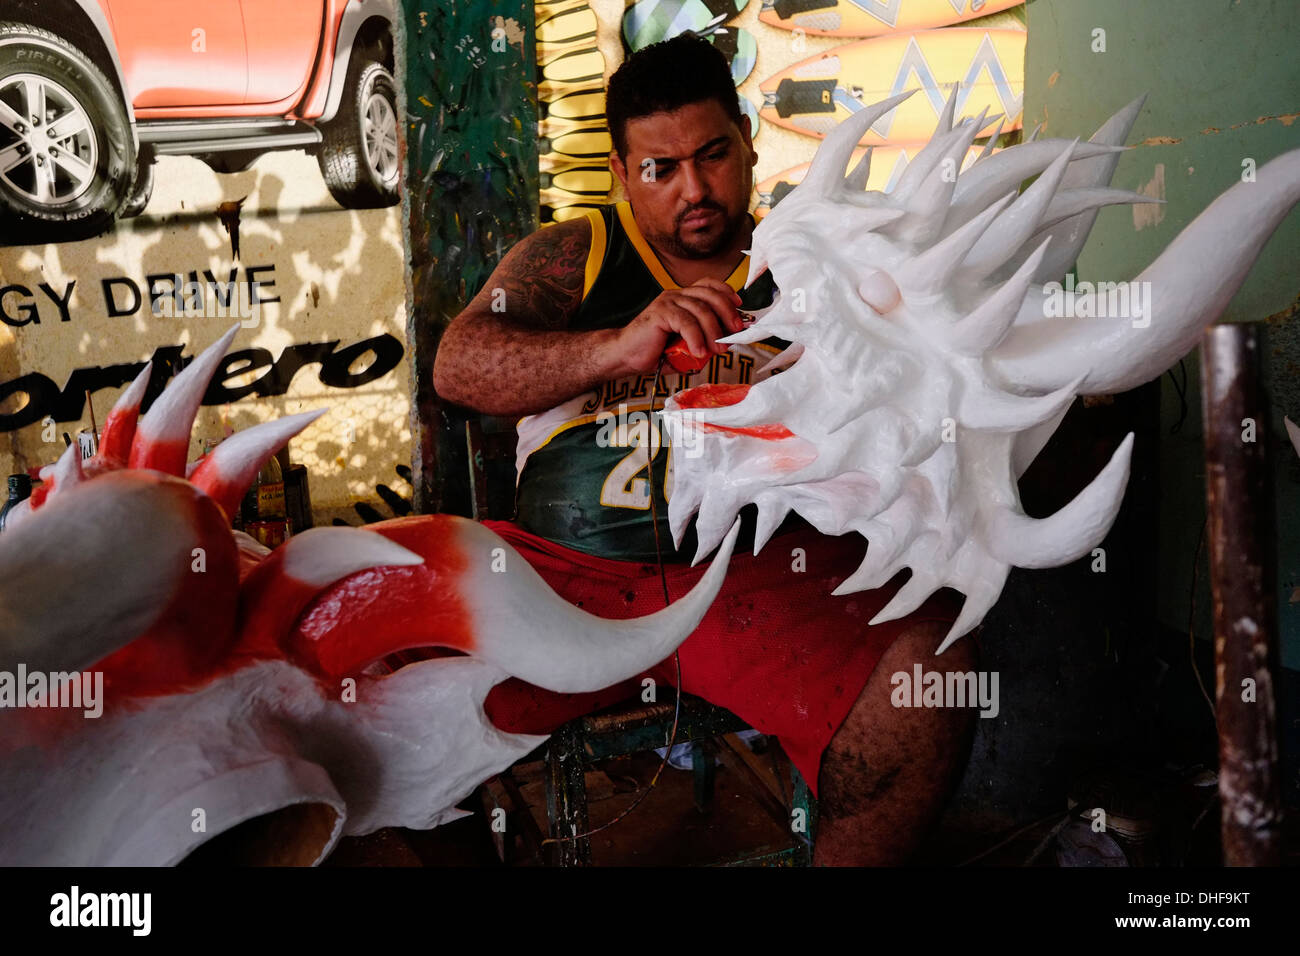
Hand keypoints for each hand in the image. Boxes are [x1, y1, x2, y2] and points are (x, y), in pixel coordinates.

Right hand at [610, 278, 746, 374]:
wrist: (625, 356)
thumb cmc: (654, 351)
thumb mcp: (685, 345)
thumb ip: (703, 341)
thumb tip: (726, 343)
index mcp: (682, 298)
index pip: (708, 285)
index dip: (726, 292)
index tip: (739, 306)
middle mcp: (675, 295)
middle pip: (709, 295)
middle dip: (727, 312)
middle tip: (734, 332)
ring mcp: (667, 302)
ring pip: (700, 310)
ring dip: (713, 331)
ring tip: (717, 350)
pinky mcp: (660, 313)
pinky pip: (686, 323)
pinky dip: (696, 339)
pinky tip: (699, 353)